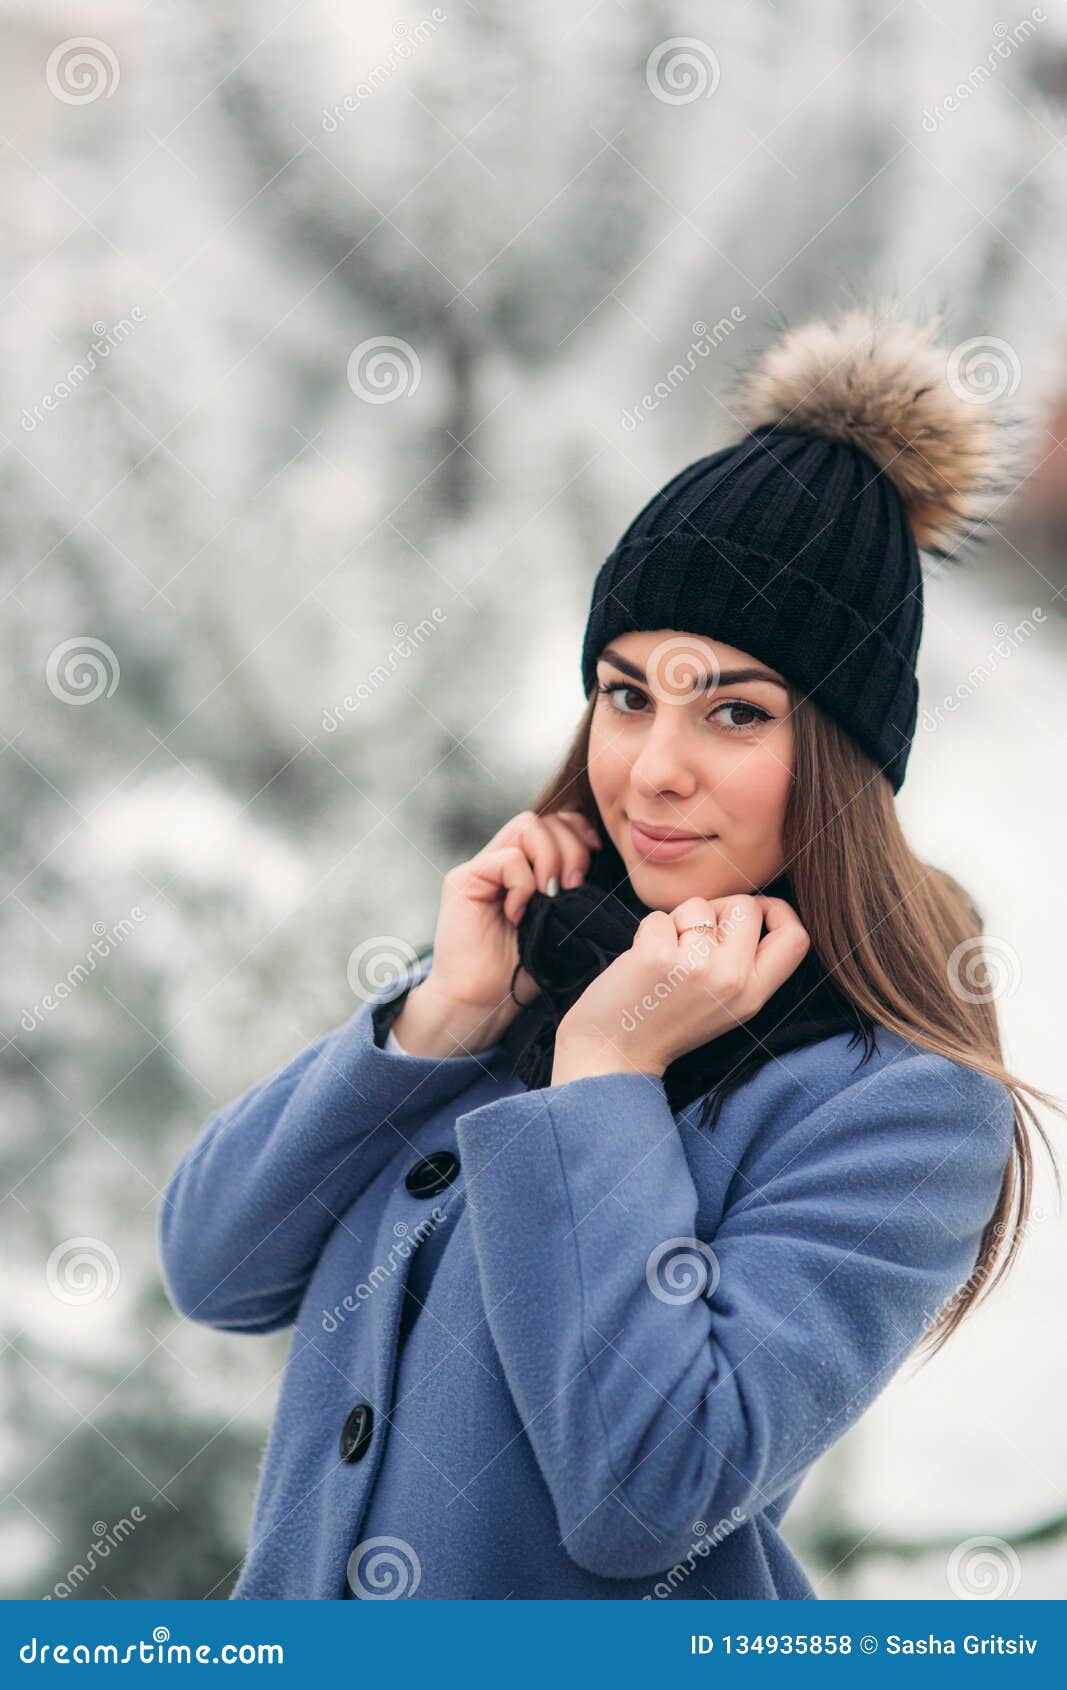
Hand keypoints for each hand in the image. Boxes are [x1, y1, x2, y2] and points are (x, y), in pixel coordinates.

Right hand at [393, 808, 602, 1055]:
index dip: (580, 831)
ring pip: (527, 825)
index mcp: (527, 868)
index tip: (595, 857)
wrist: (482, 1003)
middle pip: (546, 819)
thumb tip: (602, 863)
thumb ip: (575, 892)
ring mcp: (482, 868)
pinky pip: (507, 859)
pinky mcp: (463, 880)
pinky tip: (520, 914)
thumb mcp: (562, 924)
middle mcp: (502, 861)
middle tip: (575, 886)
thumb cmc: (525, 971)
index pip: (557, 822)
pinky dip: (523, 884)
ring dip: (551, 858)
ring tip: (551, 895)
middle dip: (572, 847)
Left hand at [551, 894, 810, 1082]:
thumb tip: (748, 906)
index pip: (797, 938)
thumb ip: (743, 964)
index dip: (778, 911)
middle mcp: (732, 981)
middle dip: (719, 908)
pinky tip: (641, 962)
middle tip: (693, 938)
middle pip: (747, 906)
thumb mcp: (723, 1004)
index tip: (756, 911)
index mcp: (753, 995)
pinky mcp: (658, 957)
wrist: (612, 1056)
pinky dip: (646, 931)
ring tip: (664, 958)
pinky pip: (659, 915)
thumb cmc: (664, 1021)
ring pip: (699, 905)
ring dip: (676, 922)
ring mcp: (696, 968)